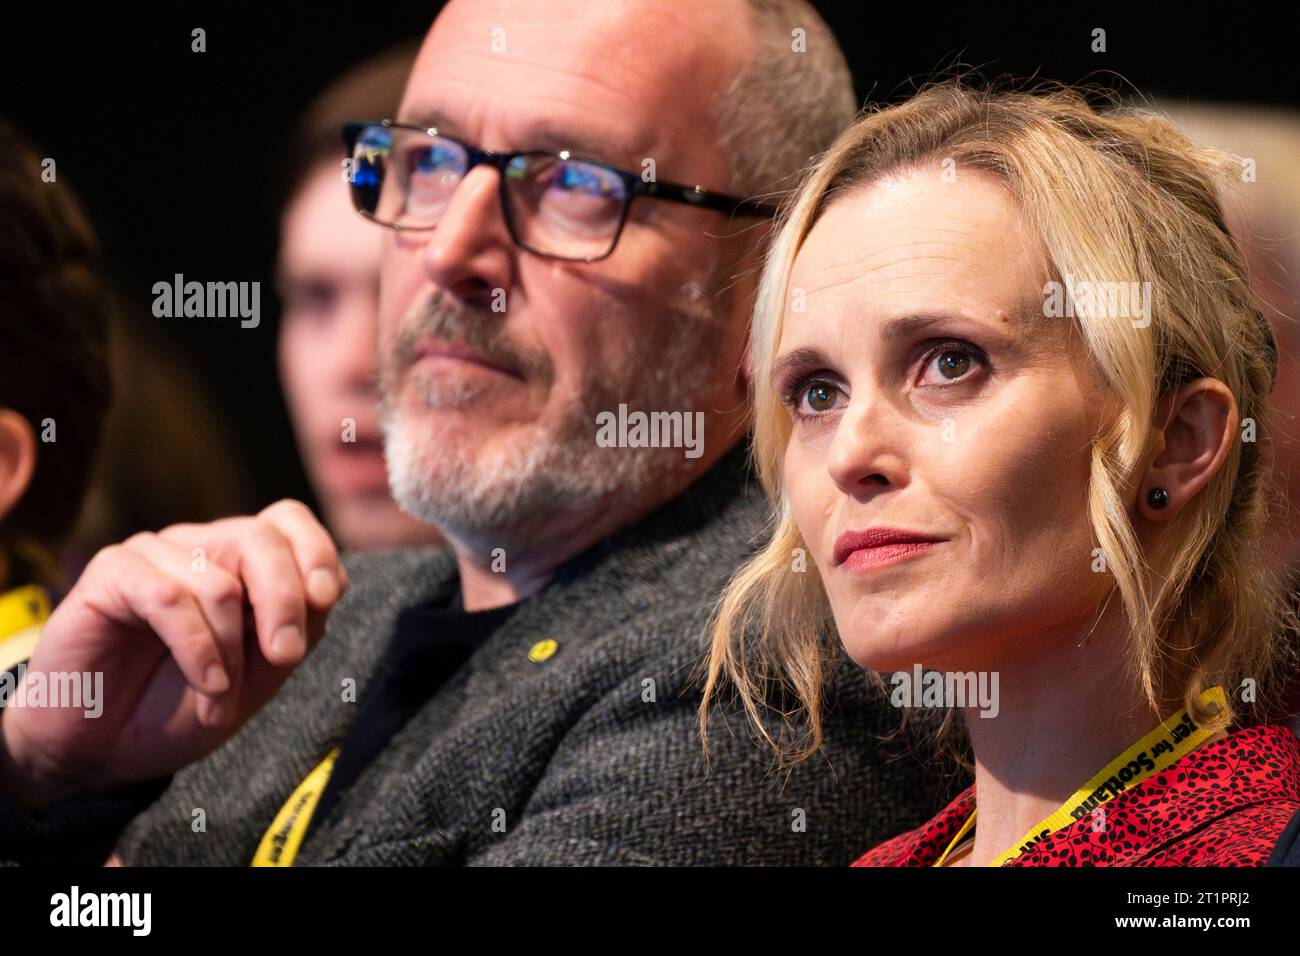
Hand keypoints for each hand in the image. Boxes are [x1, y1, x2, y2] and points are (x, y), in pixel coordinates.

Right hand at [0, 500, 345, 809]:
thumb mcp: (258, 678)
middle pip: (260, 538)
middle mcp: (200, 549)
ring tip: (220, 698)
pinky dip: (196, 648)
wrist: (104, 751)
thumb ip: (293, 631)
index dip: (315, 552)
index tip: (324, 600)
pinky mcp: (111, 574)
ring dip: (231, 653)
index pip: (288, 521)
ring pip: (218, 582)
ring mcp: (154, 556)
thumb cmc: (183, 709)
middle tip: (285, 656)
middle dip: (283, 601)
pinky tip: (206, 684)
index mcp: (241, 564)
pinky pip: (167, 597)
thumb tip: (324, 590)